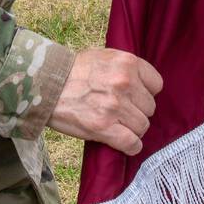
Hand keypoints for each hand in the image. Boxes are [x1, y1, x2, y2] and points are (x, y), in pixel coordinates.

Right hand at [48, 47, 162, 155]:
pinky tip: (126, 144)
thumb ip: (125, 67)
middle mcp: (125, 83)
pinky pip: (131, 143)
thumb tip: (142, 83)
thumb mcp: (105, 57)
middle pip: (150, 107)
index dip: (146, 93)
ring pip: (142, 126)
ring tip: (120, 126)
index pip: (156, 84)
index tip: (137, 97)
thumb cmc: (74, 70)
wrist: (47, 84)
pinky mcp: (104, 127)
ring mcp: (115, 106)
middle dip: (138, 111)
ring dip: (133, 129)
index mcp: (128, 63)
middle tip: (123, 113)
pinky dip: (131, 146)